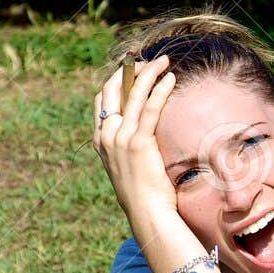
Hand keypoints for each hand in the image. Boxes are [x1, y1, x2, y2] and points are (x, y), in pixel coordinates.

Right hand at [92, 54, 179, 234]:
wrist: (146, 213)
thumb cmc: (144, 192)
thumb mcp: (130, 164)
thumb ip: (130, 146)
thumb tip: (145, 132)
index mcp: (101, 139)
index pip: (103, 99)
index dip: (116, 79)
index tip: (132, 67)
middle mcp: (107, 135)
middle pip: (114, 90)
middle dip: (130, 69)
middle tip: (149, 59)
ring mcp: (121, 138)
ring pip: (133, 94)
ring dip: (149, 72)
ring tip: (164, 61)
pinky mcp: (139, 143)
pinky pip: (150, 108)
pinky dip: (160, 90)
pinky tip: (171, 78)